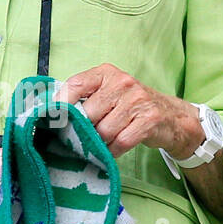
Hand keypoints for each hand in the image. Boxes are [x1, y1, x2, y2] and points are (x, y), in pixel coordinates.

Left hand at [55, 64, 201, 159]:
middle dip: (85, 129)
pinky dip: (114, 150)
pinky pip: (120, 142)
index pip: (76, 85)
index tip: (53, 119)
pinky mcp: (149, 120)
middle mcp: (122, 82)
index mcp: (106, 73)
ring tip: (104, 140)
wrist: (171, 117)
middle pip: (88, 114)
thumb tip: (51, 113)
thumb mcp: (108, 93)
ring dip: (101, 142)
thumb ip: (83, 98)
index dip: (61, 104)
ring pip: (104, 131)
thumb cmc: (130, 107)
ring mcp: (138, 100)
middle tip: (86, 136)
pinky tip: (114, 148)